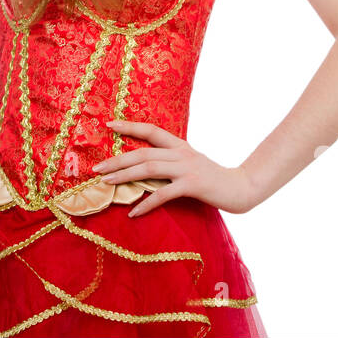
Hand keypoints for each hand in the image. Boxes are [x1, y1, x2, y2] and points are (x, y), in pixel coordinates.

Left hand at [90, 119, 256, 216]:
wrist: (240, 188)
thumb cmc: (212, 178)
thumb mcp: (190, 163)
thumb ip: (170, 161)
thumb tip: (142, 167)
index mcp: (179, 145)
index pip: (150, 130)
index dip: (129, 126)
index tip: (108, 124)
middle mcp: (180, 153)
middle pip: (142, 152)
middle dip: (117, 160)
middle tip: (97, 168)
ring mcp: (186, 169)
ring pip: (148, 168)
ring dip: (124, 176)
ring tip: (106, 183)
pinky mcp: (192, 185)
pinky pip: (163, 194)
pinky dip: (146, 204)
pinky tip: (133, 213)